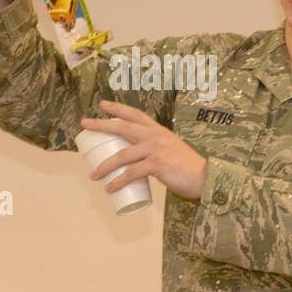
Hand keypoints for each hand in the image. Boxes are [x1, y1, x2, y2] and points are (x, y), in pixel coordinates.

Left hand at [80, 100, 207, 200]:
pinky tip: (110, 187)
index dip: (118, 108)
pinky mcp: (157, 164)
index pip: (136, 115)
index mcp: (159, 132)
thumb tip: (140, 164)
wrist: (206, 178)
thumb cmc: (189, 169)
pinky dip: (118, 181)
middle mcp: (156, 136)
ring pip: (122, 156)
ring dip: (104, 167)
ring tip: (93, 175)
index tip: (103, 105)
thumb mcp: (173, 152)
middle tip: (84, 124)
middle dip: (101, 125)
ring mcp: (156, 149)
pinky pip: (131, 173)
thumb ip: (158, 152)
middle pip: (123, 127)